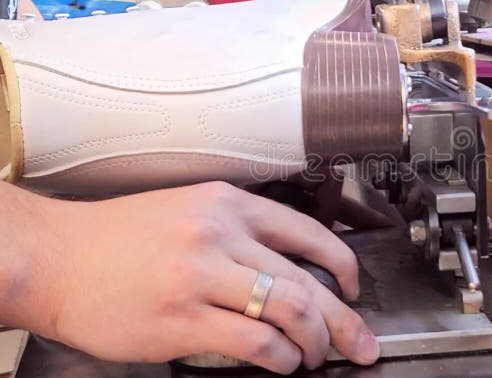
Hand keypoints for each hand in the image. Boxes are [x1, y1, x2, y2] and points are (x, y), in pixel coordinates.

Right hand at [0, 181, 378, 373]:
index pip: (308, 232)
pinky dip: (280, 357)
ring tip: (315, 356)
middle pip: (306, 279)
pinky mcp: (183, 319)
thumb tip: (284, 269)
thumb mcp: (186, 210)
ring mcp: (202, 276)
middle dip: (343, 317)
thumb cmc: (118, 239)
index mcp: (227, 204)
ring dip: (314, 341)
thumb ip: (236, 232)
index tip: (351, 286)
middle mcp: (221, 233)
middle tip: (361, 341)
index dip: (341, 264)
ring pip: (289, 309)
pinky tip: (281, 363)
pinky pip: (254, 341)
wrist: (56, 257)